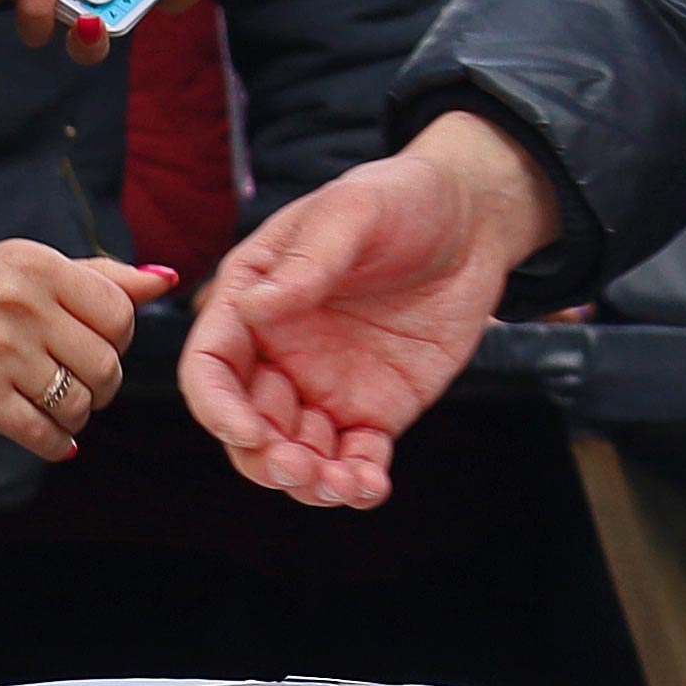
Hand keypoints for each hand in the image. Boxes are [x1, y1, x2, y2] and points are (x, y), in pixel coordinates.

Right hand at [0, 240, 179, 459]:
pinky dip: (55, 442)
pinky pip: (41, 433)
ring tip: (59, 407)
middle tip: (81, 383)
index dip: (120, 340)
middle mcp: (20, 305)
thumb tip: (164, 278)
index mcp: (38, 266)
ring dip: (77, 415)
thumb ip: (99, 275)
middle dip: (102, 384)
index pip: (120, 314)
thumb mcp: (28, 267)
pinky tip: (52, 438)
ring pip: (78, 402)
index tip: (99, 347)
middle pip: (105, 363)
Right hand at [181, 116, 565, 505]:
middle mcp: (280, 352)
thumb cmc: (401, 198)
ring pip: (298, 453)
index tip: (247, 430)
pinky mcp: (377, 408)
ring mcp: (327, 385)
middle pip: (249, 424)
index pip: (212, 365)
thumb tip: (254, 307)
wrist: (474, 217)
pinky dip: (359, 482)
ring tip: (342, 484)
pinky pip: (357, 457)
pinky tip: (372, 487)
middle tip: (298, 467)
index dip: (218, 406)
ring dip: (309, 482)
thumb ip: (307, 260)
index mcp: (253, 301)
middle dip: (264, 457)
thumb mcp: (352, 210)